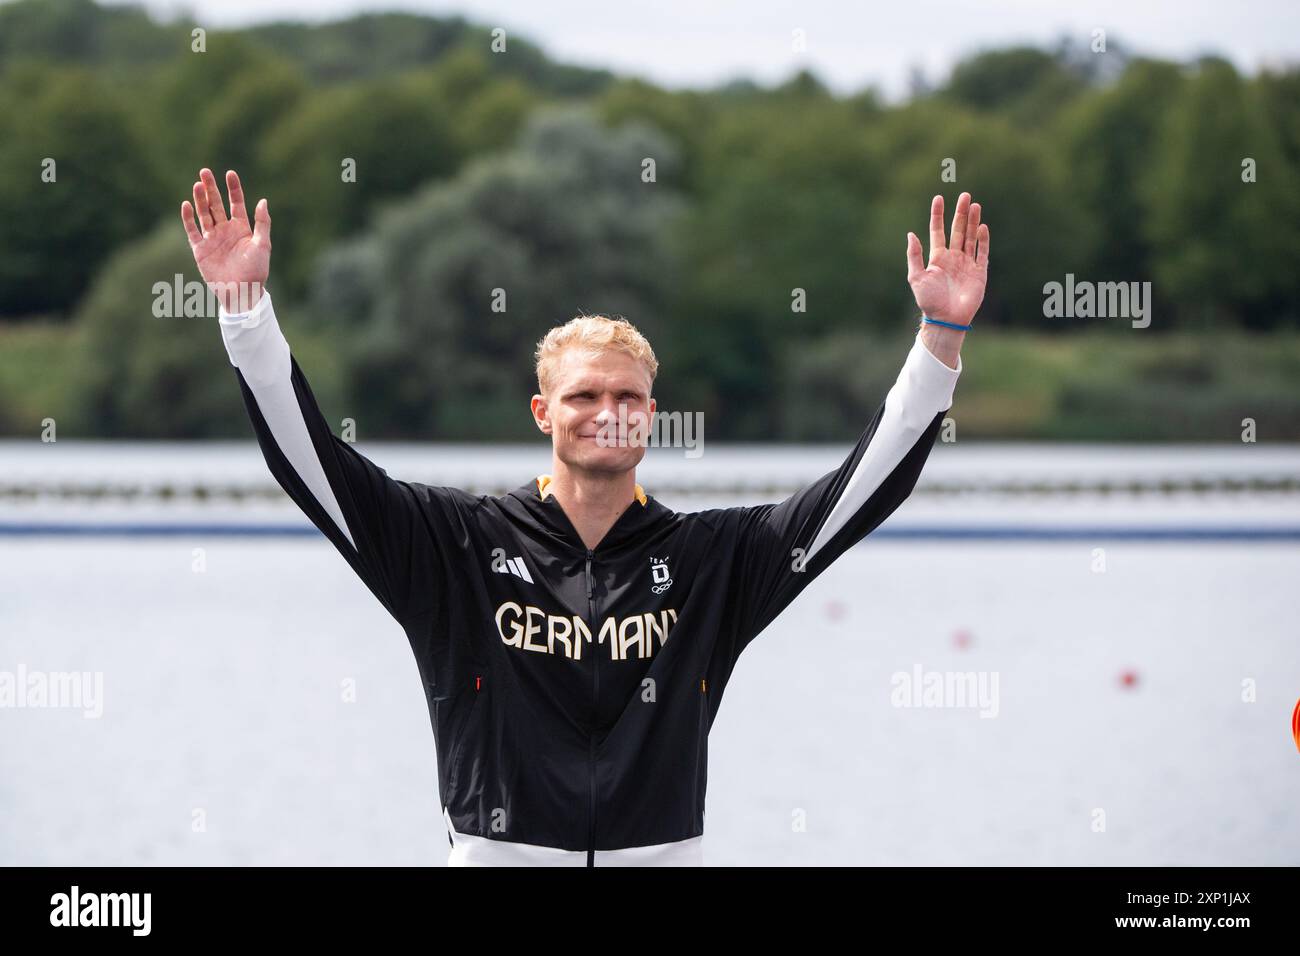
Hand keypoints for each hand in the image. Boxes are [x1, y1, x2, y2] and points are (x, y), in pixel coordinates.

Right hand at [180, 168, 271, 313]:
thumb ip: (262, 223)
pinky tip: (186, 204)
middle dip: (211, 188)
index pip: (236, 203)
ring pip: (204, 214)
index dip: (233, 188)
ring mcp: (212, 239)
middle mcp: (225, 230)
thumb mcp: (262, 245)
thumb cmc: (256, 271)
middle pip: (216, 204)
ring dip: (200, 200)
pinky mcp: (200, 249)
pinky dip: (188, 218)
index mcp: (241, 228)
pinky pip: (192, 230)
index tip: (230, 173)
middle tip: (205, 171)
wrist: (241, 292)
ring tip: (197, 184)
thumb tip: (263, 201)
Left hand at [905, 192, 988, 327]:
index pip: (938, 231)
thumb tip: (911, 234)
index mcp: (937, 258)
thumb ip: (914, 256)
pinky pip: (982, 253)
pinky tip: (981, 227)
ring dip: (972, 221)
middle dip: (961, 213)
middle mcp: (953, 258)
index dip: (938, 215)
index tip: (938, 198)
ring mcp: (967, 264)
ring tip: (974, 205)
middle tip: (965, 196)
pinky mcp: (979, 272)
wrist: (946, 319)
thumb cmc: (929, 300)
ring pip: (970, 237)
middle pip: (957, 230)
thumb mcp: (916, 277)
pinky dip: (983, 240)